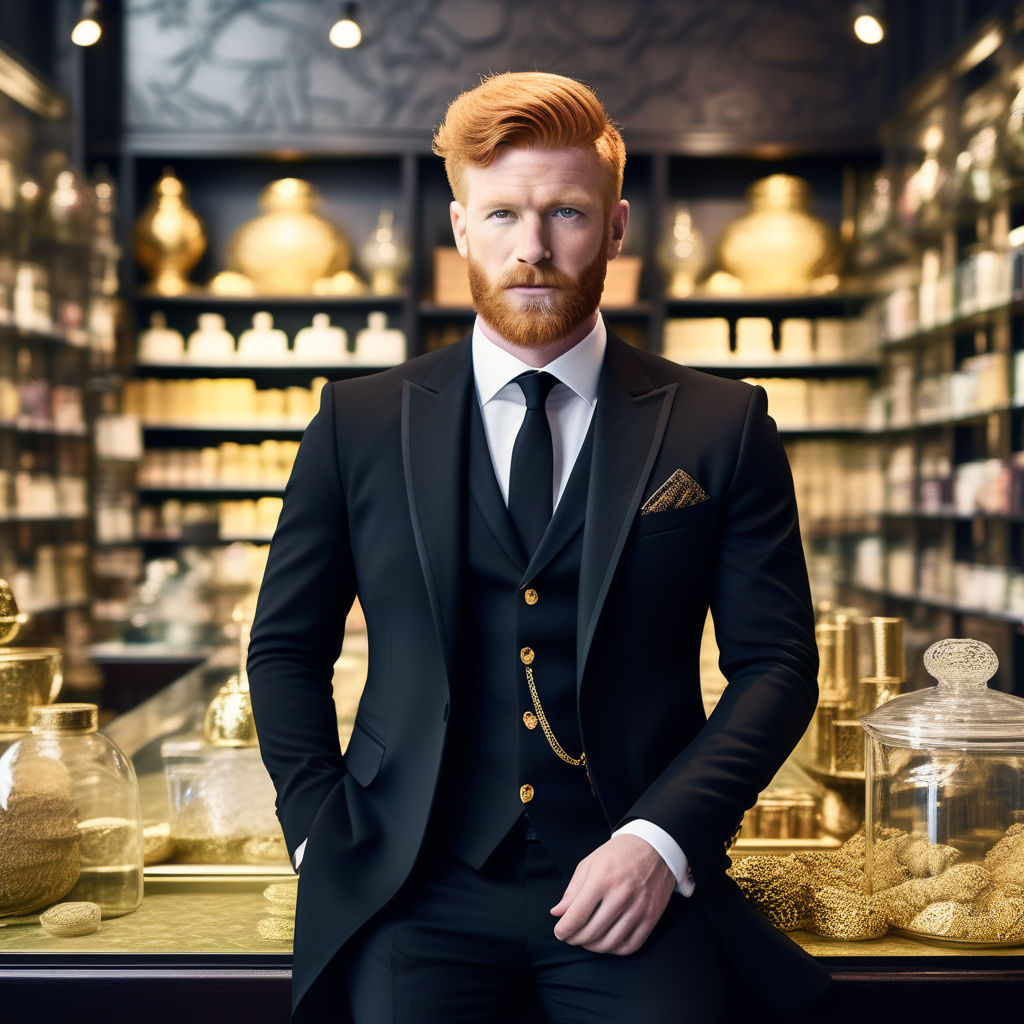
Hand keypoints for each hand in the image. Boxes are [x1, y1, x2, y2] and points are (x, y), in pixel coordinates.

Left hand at [550, 833, 675, 955]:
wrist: (655, 847)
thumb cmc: (619, 853)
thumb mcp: (590, 863)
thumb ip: (572, 890)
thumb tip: (557, 913)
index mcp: (602, 878)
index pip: (577, 915)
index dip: (564, 929)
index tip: (559, 932)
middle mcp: (621, 895)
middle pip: (592, 932)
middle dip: (575, 939)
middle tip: (570, 937)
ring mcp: (639, 908)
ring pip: (610, 943)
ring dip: (593, 947)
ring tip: (586, 940)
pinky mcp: (651, 917)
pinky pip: (630, 946)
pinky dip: (614, 949)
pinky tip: (606, 941)